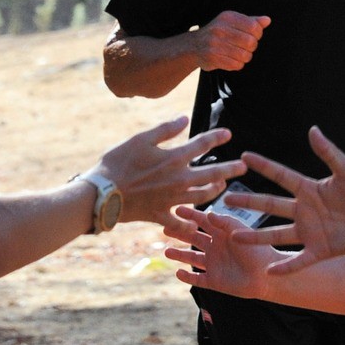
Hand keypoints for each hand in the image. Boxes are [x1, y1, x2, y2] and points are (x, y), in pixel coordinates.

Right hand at [91, 117, 245, 225]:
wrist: (101, 194)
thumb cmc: (117, 162)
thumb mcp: (140, 139)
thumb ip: (165, 130)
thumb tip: (185, 119)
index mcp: (174, 159)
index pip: (202, 145)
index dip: (217, 137)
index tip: (229, 134)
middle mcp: (178, 180)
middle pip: (212, 174)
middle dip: (229, 169)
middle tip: (243, 167)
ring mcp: (171, 199)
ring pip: (201, 197)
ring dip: (214, 192)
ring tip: (222, 187)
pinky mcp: (160, 215)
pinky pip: (180, 223)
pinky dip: (189, 225)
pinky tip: (196, 225)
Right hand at [163, 206, 285, 299]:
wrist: (268, 275)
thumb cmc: (257, 250)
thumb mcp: (240, 232)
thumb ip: (224, 223)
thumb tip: (207, 214)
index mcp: (223, 233)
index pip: (202, 222)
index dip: (190, 216)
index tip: (176, 209)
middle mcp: (216, 247)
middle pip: (193, 239)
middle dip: (179, 234)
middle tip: (164, 228)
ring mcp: (214, 264)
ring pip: (192, 258)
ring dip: (179, 255)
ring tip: (167, 251)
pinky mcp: (215, 281)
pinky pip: (197, 279)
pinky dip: (187, 277)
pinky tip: (177, 272)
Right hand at [191, 11, 269, 71]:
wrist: (194, 46)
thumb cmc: (218, 33)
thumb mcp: (232, 22)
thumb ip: (251, 21)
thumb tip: (267, 20)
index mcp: (227, 17)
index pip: (254, 27)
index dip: (258, 34)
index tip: (252, 36)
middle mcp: (220, 29)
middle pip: (251, 42)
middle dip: (252, 47)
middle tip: (246, 47)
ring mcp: (215, 44)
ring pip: (245, 55)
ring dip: (245, 57)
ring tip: (238, 54)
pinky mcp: (213, 58)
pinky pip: (236, 65)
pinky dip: (237, 64)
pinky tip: (232, 60)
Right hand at [227, 128, 344, 273]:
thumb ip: (328, 152)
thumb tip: (313, 129)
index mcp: (310, 190)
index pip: (281, 176)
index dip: (264, 166)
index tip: (244, 156)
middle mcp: (304, 210)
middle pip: (270, 205)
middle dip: (248, 203)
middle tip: (225, 200)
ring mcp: (310, 231)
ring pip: (276, 234)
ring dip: (255, 237)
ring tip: (234, 236)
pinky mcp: (321, 250)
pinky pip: (299, 260)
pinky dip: (285, 266)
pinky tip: (269, 271)